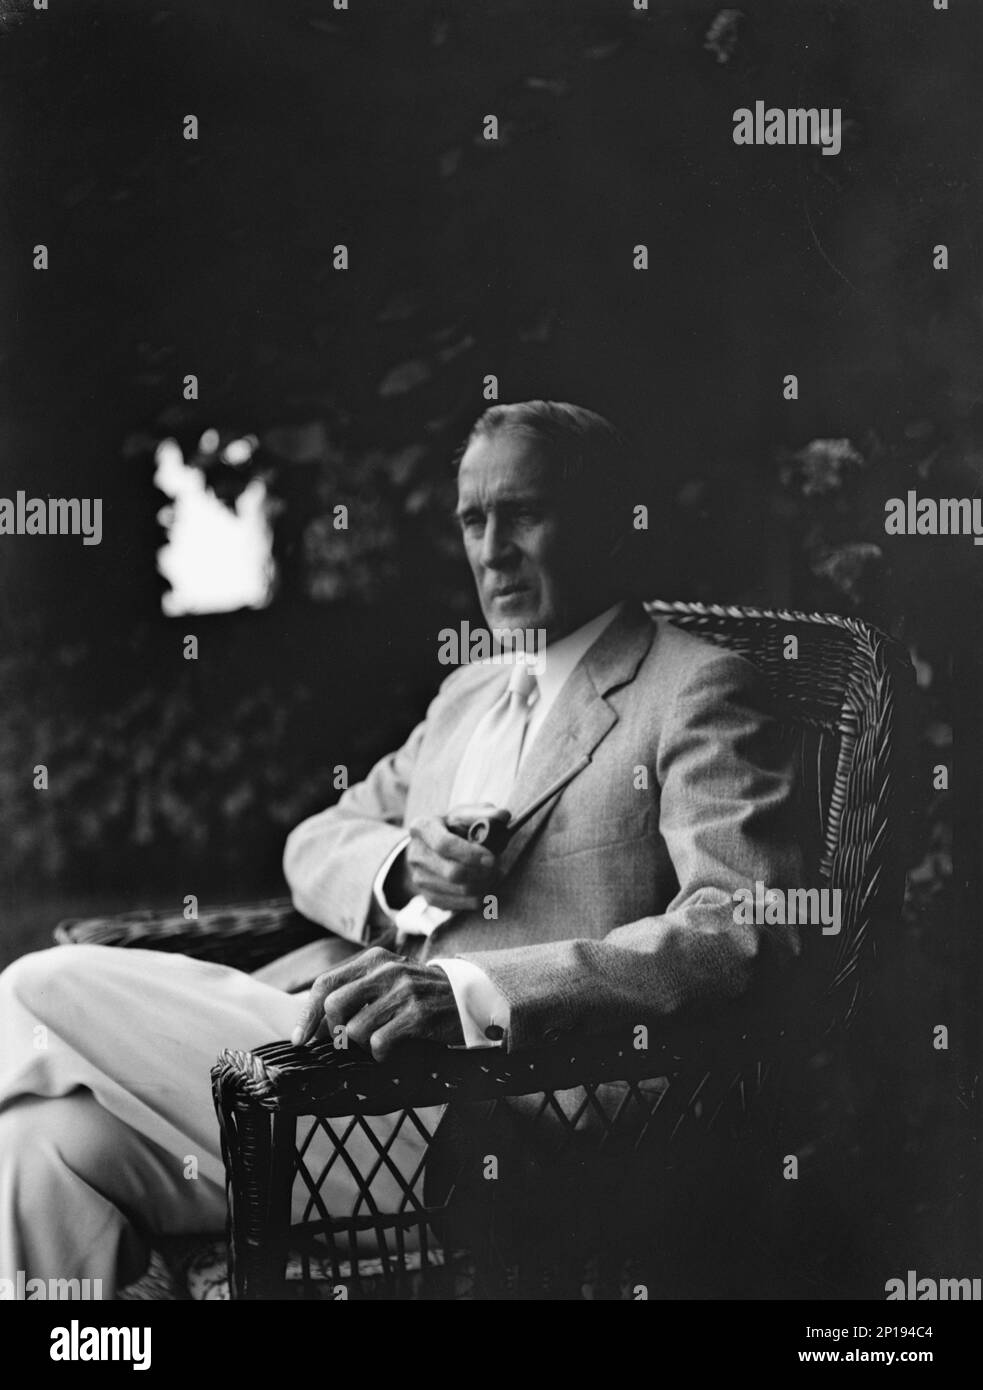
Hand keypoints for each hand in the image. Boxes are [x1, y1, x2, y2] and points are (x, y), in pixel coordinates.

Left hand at [291, 946, 463, 1056]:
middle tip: (345, 1043)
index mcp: (374, 959)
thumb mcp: (388, 979)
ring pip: (355, 1029)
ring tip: (379, 1042)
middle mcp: (387, 970)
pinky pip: (379, 1044)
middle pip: (334, 1005)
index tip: (300, 1038)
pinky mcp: (417, 1015)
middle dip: (333, 1031)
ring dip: (362, 1045)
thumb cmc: (420, 993)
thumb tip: (312, 1021)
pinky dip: (380, 1055)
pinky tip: (392, 1051)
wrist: (468, 997)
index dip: (307, 1014)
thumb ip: (355, 990)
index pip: (326, 983)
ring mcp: (403, 992)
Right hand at [394, 803, 507, 912]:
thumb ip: (484, 813)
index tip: (492, 859)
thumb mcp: (464, 814)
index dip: (470, 854)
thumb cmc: (453, 828)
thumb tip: (504, 816)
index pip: (445, 844)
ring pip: (460, 890)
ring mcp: (419, 879)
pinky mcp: (429, 898)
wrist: (431, 849)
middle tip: (498, 866)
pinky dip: (480, 896)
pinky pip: (461, 904)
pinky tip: (486, 884)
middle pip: (453, 872)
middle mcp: (416, 854)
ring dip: (485, 884)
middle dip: (482, 872)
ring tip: (495, 873)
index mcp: (422, 827)